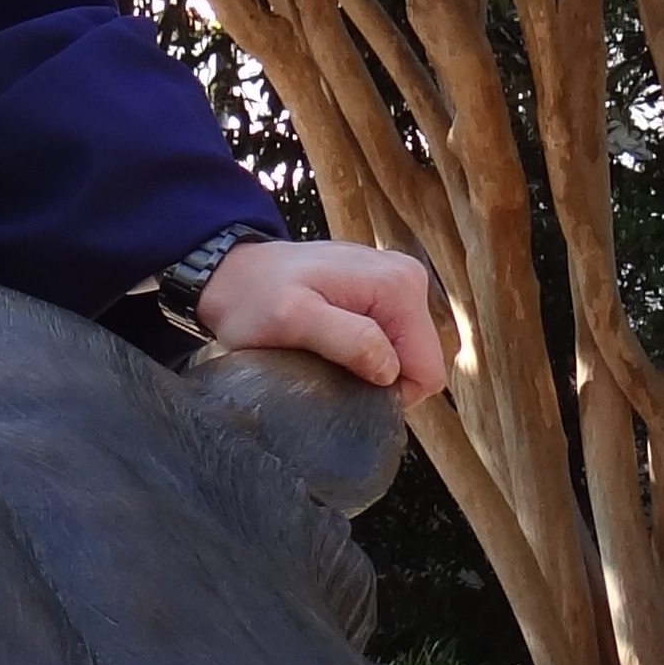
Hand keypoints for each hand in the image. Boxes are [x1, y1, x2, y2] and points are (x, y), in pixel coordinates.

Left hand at [194, 234, 449, 400]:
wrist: (237, 271)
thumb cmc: (256, 297)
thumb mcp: (292, 321)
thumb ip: (346, 340)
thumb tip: (390, 368)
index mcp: (400, 287)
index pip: (426, 371)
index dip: (391, 393)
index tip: (345, 380)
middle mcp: (409, 279)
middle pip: (419, 363)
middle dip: (380, 377)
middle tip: (331, 365)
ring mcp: (399, 282)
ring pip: (406, 354)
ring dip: (371, 364)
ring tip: (328, 351)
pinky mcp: (384, 290)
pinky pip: (392, 339)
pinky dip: (366, 349)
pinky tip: (334, 340)